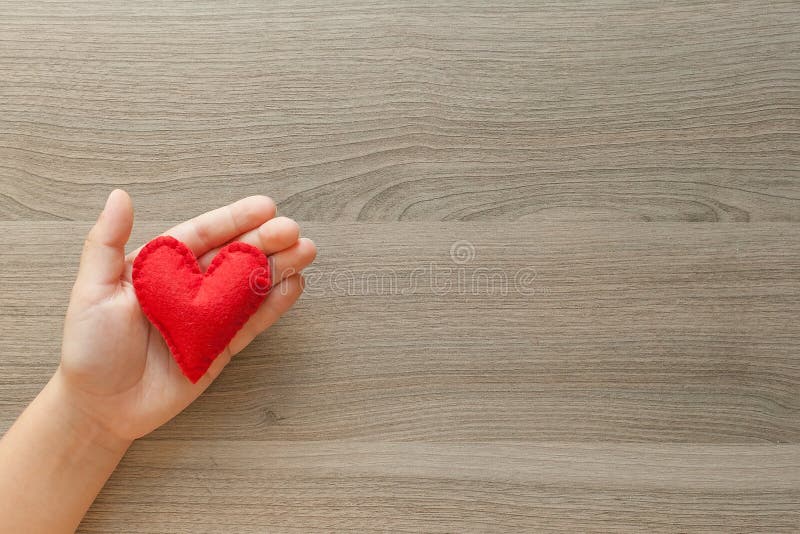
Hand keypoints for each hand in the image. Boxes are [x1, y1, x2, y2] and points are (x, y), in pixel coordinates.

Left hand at [57, 190, 315, 441]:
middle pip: (234, 257)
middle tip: (293, 232)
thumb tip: (119, 196)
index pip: (203, 235)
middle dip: (265, 242)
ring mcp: (209, 317)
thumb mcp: (92, 292)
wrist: (101, 409)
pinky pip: (252, 322)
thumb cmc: (89, 349)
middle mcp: (191, 287)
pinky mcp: (222, 346)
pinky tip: (294, 285)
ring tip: (305, 252)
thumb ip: (106, 244)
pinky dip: (274, 304)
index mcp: (162, 267)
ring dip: (278, 268)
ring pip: (250, 286)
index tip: (264, 207)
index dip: (234, 221)